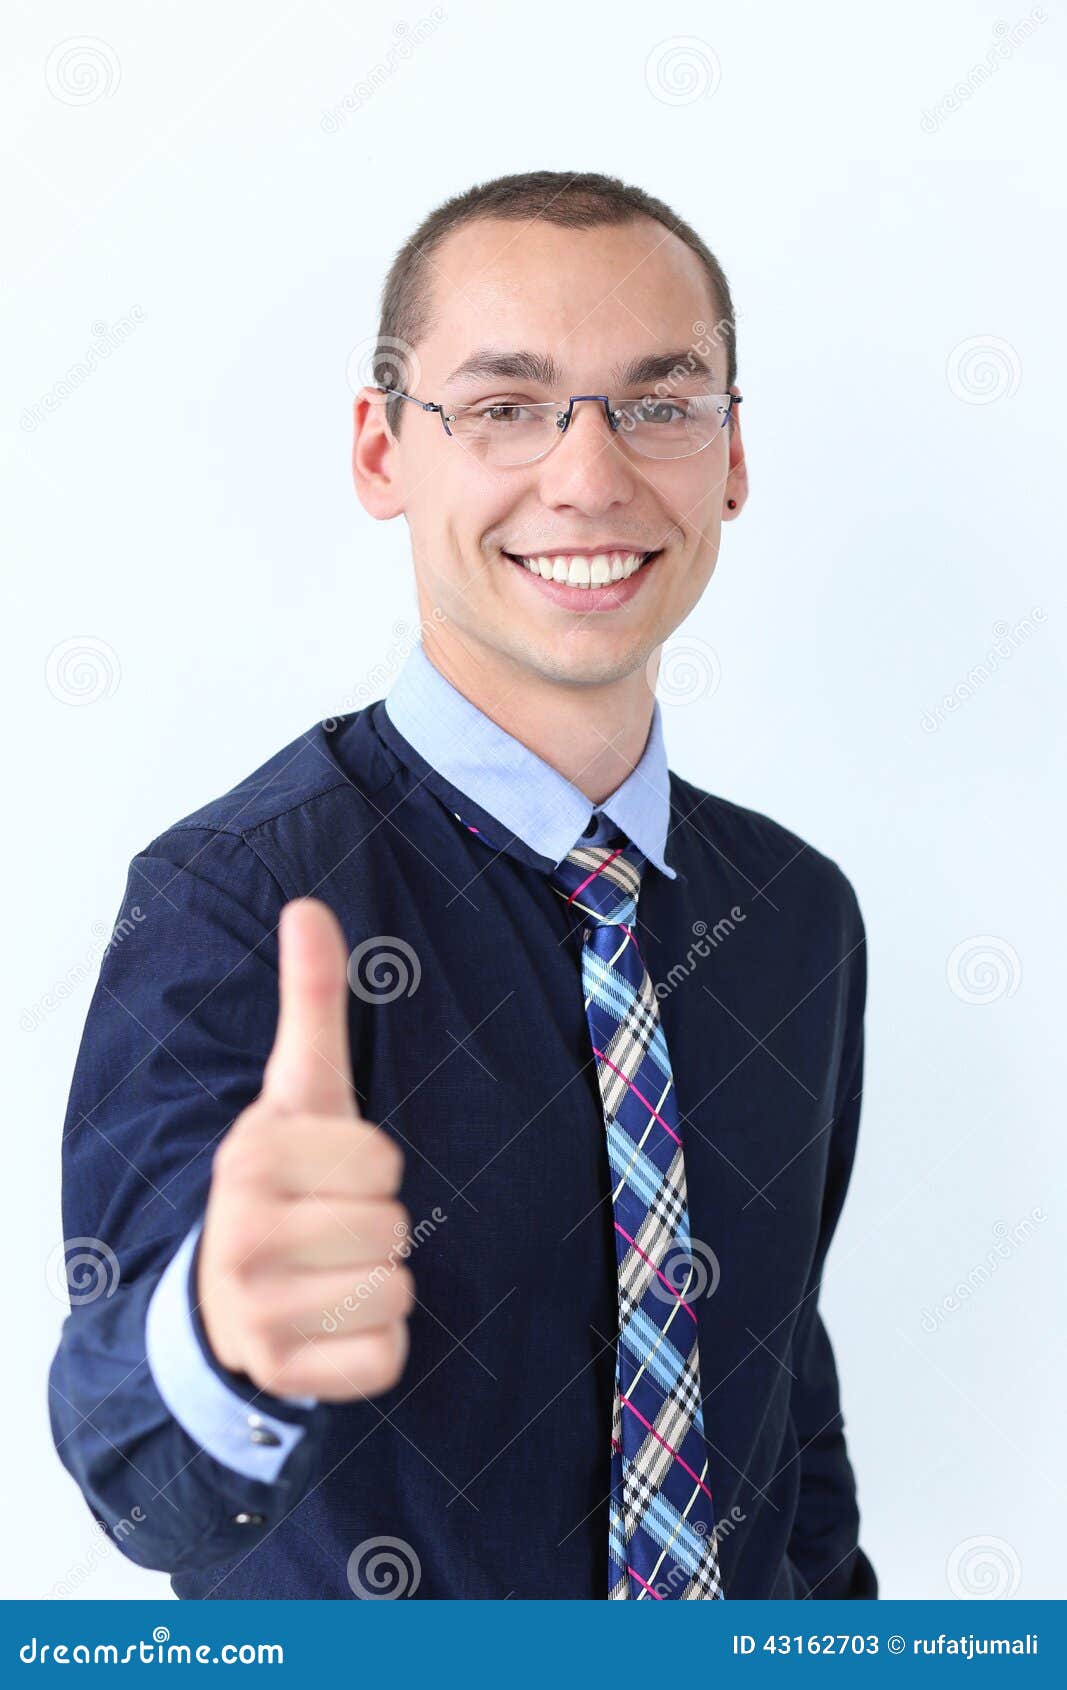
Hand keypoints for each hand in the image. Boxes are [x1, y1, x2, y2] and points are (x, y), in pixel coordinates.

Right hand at [197, 898, 411, 1400]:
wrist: (219, 1297)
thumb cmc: (282, 1181)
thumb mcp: (297, 1092)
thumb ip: (310, 1001)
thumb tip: (308, 905)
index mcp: (249, 1157)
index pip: (381, 1158)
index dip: (370, 1166)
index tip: (327, 1174)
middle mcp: (241, 1235)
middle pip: (392, 1225)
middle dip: (375, 1225)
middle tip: (325, 1230)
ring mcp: (257, 1313)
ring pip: (395, 1288)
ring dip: (377, 1284)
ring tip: (325, 1275)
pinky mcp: (286, 1375)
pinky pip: (386, 1356)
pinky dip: (372, 1347)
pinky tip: (327, 1327)